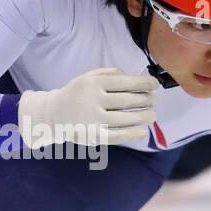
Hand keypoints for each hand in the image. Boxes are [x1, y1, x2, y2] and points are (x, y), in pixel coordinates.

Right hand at [17, 67, 156, 148]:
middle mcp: (93, 100)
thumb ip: (110, 74)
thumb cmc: (77, 94)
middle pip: (127, 100)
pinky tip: (142, 131)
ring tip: (152, 115)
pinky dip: (132, 134)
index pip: (125, 82)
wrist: (54, 114)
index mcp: (93, 83)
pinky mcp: (93, 136)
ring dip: (143, 117)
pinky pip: (117, 136)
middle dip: (146, 100)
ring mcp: (93, 119)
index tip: (155, 85)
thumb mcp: (88, 77)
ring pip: (125, 118)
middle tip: (155, 101)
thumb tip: (135, 77)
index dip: (143, 83)